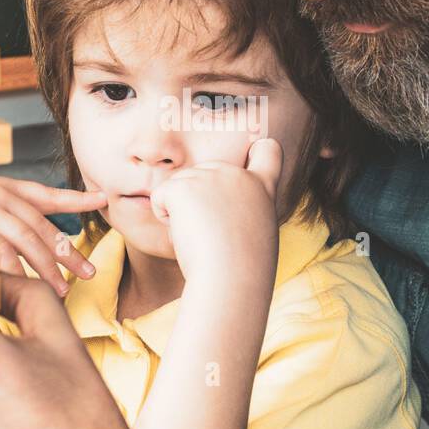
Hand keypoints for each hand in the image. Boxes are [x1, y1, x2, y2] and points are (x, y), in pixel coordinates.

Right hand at [0, 178, 106, 296]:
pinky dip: (13, 273)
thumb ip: (11, 221)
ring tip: (63, 291)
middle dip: (67, 252)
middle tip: (90, 273)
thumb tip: (40, 247)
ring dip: (47, 268)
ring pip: (26, 240)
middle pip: (41, 225)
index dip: (76, 199)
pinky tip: (28, 289)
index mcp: (6, 190)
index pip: (46, 195)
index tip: (103, 199)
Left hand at [150, 137, 282, 290]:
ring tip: (203, 237)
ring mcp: (209, 176)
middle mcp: (236, 174)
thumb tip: (216, 213)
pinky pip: (160, 197)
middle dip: (197, 199)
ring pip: (179, 186)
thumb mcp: (257, 234)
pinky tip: (185, 233)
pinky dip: (164, 217)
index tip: (254, 153)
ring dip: (181, 212)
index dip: (258, 151)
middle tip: (214, 234)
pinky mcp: (183, 186)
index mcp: (261, 188)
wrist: (231, 278)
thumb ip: (243, 212)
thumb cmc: (243, 270)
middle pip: (204, 174)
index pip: (268, 152)